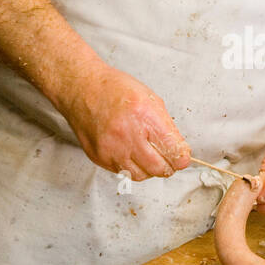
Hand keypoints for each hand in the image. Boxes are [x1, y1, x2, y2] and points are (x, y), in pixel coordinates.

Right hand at [58, 60, 190, 179]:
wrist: (81, 90)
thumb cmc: (114, 90)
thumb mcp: (150, 100)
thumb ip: (167, 127)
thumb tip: (179, 151)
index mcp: (144, 116)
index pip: (172, 150)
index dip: (181, 157)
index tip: (182, 158)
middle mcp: (127, 135)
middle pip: (159, 168)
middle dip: (168, 166)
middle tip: (168, 160)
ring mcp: (111, 149)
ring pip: (141, 175)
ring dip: (149, 169)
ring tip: (148, 155)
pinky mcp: (99, 158)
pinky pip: (123, 172)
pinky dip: (131, 166)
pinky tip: (131, 152)